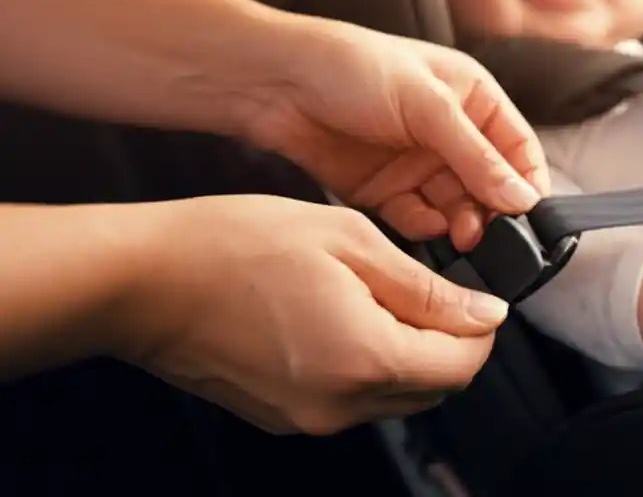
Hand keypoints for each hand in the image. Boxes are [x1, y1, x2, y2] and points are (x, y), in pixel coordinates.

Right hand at [110, 195, 508, 435]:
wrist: (144, 280)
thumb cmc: (234, 246)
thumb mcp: (349, 241)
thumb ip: (425, 287)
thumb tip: (483, 314)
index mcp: (365, 358)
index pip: (463, 366)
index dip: (481, 329)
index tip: (476, 297)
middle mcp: (340, 404)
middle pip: (434, 388)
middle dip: (448, 344)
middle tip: (430, 291)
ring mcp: (309, 417)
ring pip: (395, 397)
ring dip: (408, 355)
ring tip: (377, 296)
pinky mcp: (283, 416)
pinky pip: (351, 399)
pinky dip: (366, 365)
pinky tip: (340, 317)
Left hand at [242, 18, 550, 248]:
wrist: (275, 81)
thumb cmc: (352, 66)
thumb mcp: (428, 106)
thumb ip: (476, 157)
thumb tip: (521, 198)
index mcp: (472, 99)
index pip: (518, 149)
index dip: (528, 182)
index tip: (531, 217)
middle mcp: (450, 134)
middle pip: (489, 186)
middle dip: (493, 212)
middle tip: (490, 235)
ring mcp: (417, 163)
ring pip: (455, 207)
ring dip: (461, 224)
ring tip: (460, 235)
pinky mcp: (384, 189)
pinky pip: (416, 217)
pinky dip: (423, 226)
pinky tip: (423, 225)